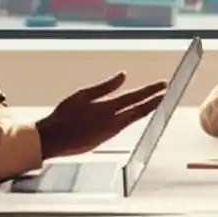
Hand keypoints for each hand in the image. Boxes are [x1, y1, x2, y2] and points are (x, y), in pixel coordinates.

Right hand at [36, 73, 167, 158]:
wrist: (52, 141)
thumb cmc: (63, 117)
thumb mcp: (82, 95)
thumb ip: (105, 87)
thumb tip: (123, 76)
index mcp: (108, 109)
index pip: (135, 97)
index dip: (151, 91)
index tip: (163, 85)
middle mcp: (114, 122)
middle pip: (140, 110)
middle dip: (154, 100)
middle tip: (165, 92)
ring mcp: (111, 132)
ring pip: (134, 118)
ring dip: (145, 109)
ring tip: (155, 102)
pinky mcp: (105, 139)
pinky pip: (124, 126)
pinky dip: (133, 118)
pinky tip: (134, 115)